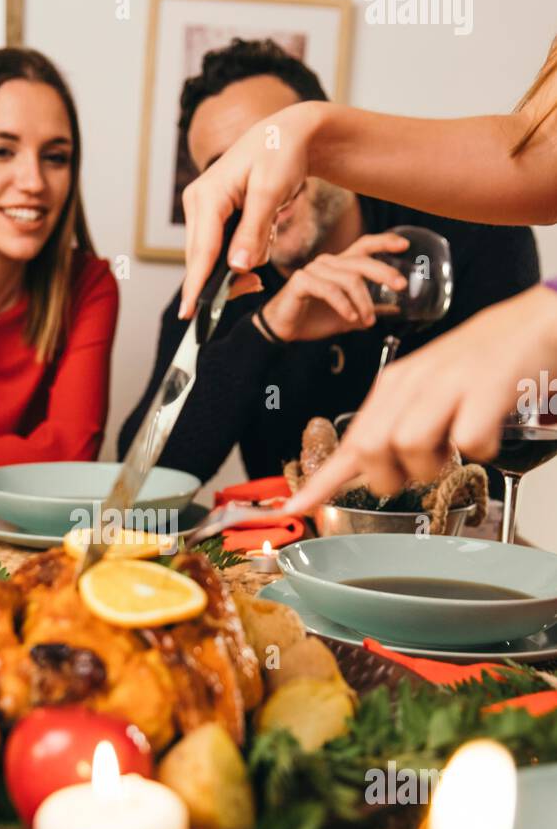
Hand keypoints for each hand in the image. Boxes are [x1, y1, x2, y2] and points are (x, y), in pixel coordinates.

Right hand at [181, 99, 323, 317]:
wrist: (289, 134)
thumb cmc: (281, 154)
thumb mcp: (271, 191)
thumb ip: (253, 231)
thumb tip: (237, 267)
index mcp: (207, 196)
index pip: (201, 251)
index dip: (196, 285)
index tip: (189, 313)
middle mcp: (198, 203)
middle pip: (203, 259)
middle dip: (228, 277)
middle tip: (256, 286)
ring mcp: (204, 210)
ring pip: (214, 257)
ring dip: (242, 261)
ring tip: (269, 237)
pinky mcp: (213, 216)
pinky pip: (222, 247)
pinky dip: (244, 251)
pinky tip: (263, 237)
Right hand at [256, 232, 409, 341]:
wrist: (282, 330)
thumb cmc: (312, 319)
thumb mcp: (348, 316)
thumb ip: (369, 310)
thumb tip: (395, 310)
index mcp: (339, 266)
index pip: (364, 246)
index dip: (384, 242)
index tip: (405, 245)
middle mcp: (327, 262)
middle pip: (361, 261)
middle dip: (384, 272)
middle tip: (401, 286)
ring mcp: (314, 270)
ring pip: (349, 280)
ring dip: (364, 302)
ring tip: (368, 320)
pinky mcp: (302, 281)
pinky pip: (330, 290)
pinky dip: (344, 305)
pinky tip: (351, 317)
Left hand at [282, 285, 556, 509]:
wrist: (534, 322)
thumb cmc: (481, 363)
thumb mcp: (427, 390)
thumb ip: (397, 427)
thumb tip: (367, 470)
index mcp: (394, 386)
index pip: (349, 441)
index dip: (321, 481)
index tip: (295, 506)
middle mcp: (414, 383)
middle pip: (372, 449)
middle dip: (389, 476)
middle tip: (416, 469)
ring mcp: (449, 383)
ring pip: (411, 447)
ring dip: (434, 464)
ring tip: (454, 446)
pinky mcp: (486, 387)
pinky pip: (469, 440)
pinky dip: (480, 448)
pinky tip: (487, 434)